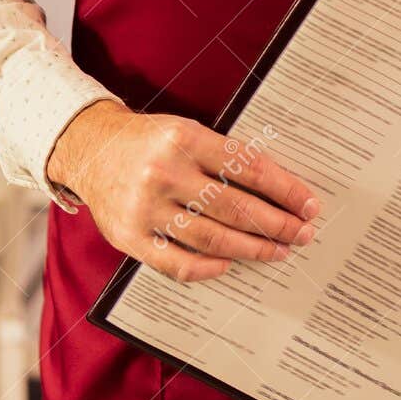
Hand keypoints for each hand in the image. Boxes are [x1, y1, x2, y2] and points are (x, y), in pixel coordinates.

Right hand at [47, 101, 321, 284]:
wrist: (91, 149)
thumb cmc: (151, 141)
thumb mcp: (187, 132)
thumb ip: (224, 156)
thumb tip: (278, 188)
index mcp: (186, 139)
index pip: (249, 167)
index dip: (284, 189)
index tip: (309, 204)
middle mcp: (165, 172)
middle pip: (235, 207)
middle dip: (277, 223)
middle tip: (303, 233)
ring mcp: (146, 208)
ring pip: (212, 238)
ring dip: (252, 248)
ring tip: (278, 251)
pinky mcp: (130, 237)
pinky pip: (177, 263)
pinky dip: (207, 267)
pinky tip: (230, 265)